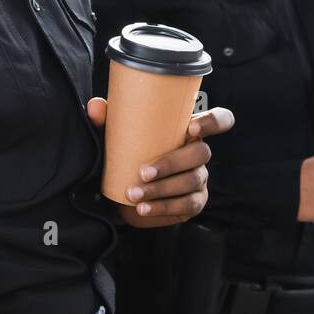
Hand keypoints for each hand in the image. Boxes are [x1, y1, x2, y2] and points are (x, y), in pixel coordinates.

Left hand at [87, 99, 234, 227]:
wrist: (119, 194)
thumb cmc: (125, 156)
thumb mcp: (115, 137)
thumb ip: (107, 120)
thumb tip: (95, 105)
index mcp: (187, 130)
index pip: (218, 120)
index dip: (213, 122)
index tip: (190, 128)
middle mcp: (198, 153)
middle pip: (201, 153)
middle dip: (172, 163)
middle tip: (142, 172)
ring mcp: (200, 178)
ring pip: (192, 180)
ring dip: (162, 188)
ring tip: (134, 194)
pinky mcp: (194, 201)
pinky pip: (187, 204)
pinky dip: (163, 207)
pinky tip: (144, 208)